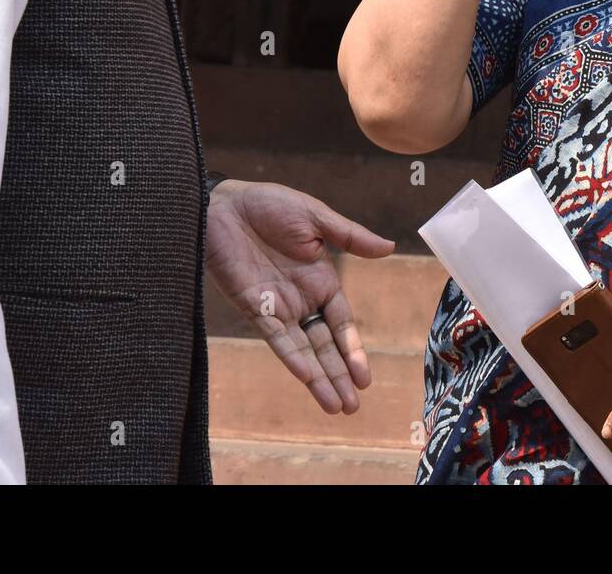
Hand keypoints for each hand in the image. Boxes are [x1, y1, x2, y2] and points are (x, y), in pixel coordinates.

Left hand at [204, 179, 395, 413]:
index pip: (342, 323)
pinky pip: (276, 337)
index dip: (354, 350)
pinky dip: (291, 356)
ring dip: (318, 378)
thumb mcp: (315, 217)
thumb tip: (389, 247)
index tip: (365, 378)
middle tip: (353, 408)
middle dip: (338, 375)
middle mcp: (301, 299)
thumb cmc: (269, 204)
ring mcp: (277, 307)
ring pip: (303, 350)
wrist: (222, 204)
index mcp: (320, 280)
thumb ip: (350, 236)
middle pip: (325, 345)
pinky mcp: (253, 308)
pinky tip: (306, 376)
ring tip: (334, 407)